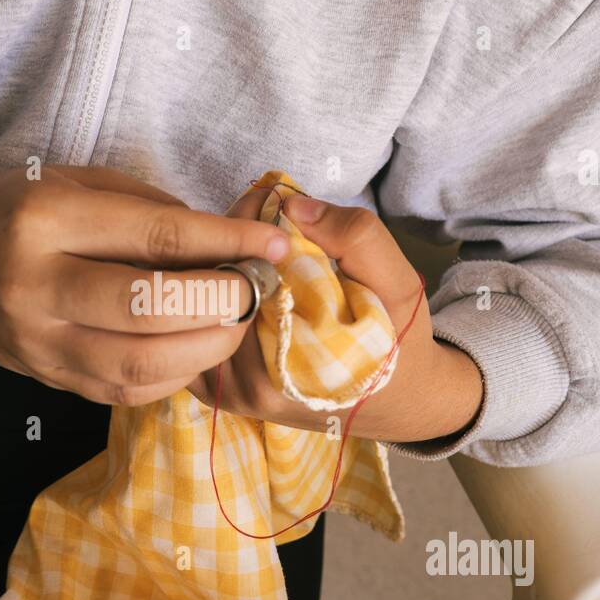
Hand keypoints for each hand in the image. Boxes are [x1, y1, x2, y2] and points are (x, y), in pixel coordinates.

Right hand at [0, 165, 289, 405]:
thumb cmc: (10, 212)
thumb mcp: (70, 182)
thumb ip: (145, 206)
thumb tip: (223, 238)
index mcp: (44, 220)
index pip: (153, 236)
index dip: (224, 243)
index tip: (271, 244)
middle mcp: (36, 286)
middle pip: (149, 308)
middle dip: (221, 303)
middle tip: (255, 290)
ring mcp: (41, 343)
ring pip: (141, 364)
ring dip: (208, 349)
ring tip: (235, 323)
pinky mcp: (50, 380)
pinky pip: (127, 391)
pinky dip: (177, 375)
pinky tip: (197, 350)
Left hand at [188, 189, 483, 443]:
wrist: (400, 400)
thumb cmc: (399, 340)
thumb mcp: (397, 283)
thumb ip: (354, 239)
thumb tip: (290, 205)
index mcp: (287, 363)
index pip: (244, 277)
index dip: (252, 227)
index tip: (272, 199)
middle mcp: (248, 385)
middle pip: (214, 293)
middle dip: (233, 244)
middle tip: (261, 211)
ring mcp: (228, 391)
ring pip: (201, 309)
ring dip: (223, 268)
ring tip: (257, 244)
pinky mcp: (220, 390)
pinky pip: (199, 330)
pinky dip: (217, 297)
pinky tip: (248, 279)